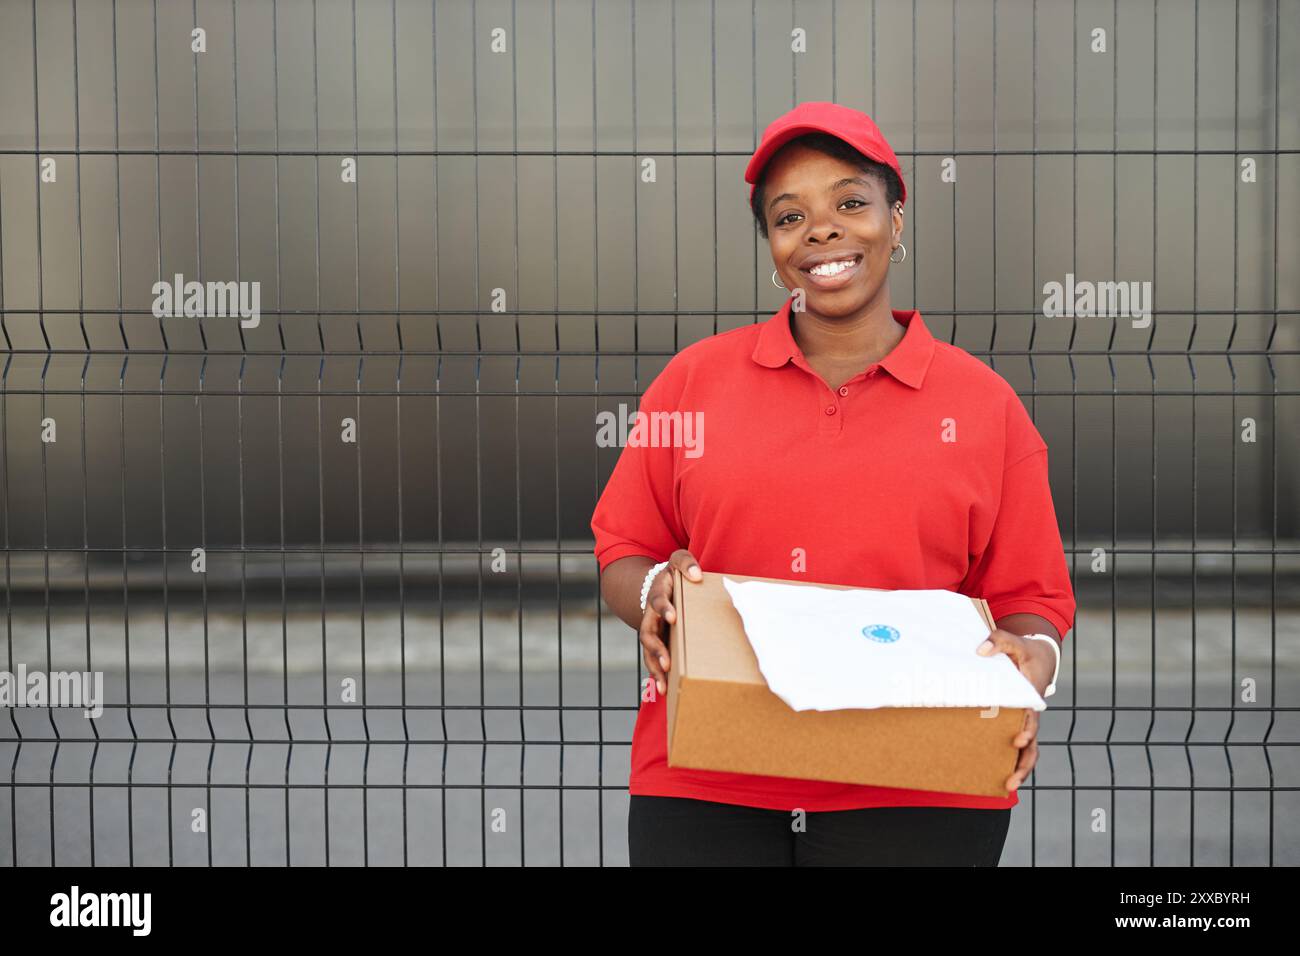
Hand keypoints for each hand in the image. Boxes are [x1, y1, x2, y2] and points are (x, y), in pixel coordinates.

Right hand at [639, 550, 702, 696]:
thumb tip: (698, 575)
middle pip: (648, 634)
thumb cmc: (674, 575)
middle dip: (657, 650)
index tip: (673, 617)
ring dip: (655, 668)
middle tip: (666, 663)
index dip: (664, 609)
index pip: (657, 601)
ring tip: (663, 685)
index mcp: (657, 595)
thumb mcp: (678, 560)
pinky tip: (665, 690)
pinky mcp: (659, 644)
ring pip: (649, 652)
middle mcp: (650, 616)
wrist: (657, 585)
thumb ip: (686, 563)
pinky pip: (655, 661)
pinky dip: (658, 675)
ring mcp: (652, 632)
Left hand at [976, 629, 1056, 791]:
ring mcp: (1024, 723)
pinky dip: (1011, 760)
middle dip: (1023, 764)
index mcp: (1030, 698)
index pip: (1030, 718)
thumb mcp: (1015, 642)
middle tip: (1010, 781)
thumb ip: (999, 641)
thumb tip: (981, 650)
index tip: (1019, 740)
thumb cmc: (1024, 652)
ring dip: (1020, 769)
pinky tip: (996, 773)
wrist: (1039, 659)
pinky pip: (1016, 746)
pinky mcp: (1016, 725)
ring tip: (1007, 786)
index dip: (1026, 729)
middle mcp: (1030, 715)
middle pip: (1031, 745)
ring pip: (1027, 751)